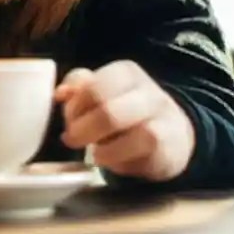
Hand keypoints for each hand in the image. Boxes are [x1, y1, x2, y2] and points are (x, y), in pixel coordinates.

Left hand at [55, 61, 195, 181]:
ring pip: (124, 131)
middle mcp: (148, 91)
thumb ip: (78, 87)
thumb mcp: (101, 93)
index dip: (74, 108)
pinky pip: (137, 153)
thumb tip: (60, 93)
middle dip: (81, 129)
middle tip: (73, 140)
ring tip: (94, 153)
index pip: (91, 86)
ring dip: (99, 146)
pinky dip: (117, 160)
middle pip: (106, 109)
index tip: (70, 121)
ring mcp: (163, 118)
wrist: (173, 137)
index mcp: (126, 72)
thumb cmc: (126, 112)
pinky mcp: (170, 147)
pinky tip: (112, 161)